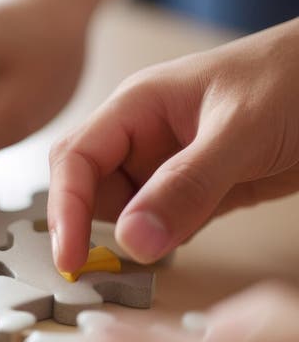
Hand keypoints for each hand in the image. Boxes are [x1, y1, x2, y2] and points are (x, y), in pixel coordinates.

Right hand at [48, 17, 298, 272]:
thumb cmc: (298, 75)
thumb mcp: (241, 130)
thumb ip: (186, 185)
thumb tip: (133, 242)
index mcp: (136, 107)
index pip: (76, 159)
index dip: (66, 209)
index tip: (70, 257)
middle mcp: (144, 137)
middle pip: (92, 191)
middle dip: (96, 225)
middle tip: (104, 265)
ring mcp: (170, 165)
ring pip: (127, 213)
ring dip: (137, 236)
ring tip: (166, 240)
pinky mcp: (199, 190)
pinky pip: (163, 223)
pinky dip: (164, 241)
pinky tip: (179, 240)